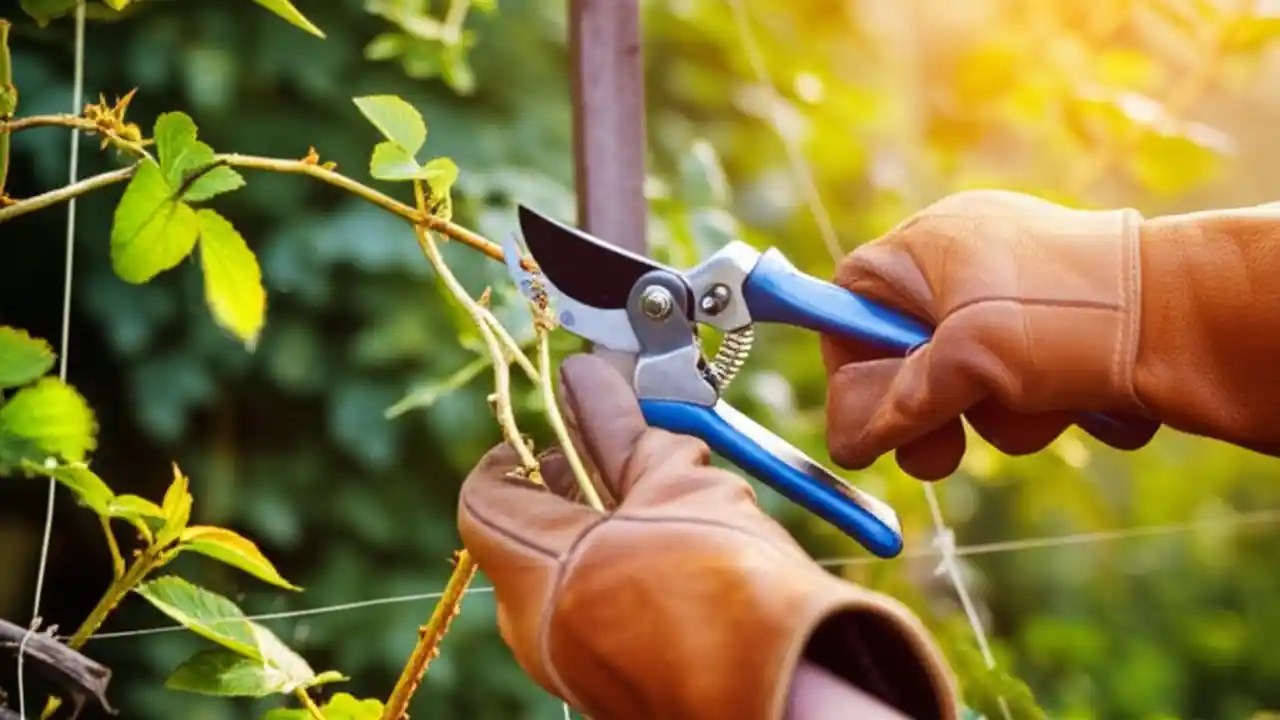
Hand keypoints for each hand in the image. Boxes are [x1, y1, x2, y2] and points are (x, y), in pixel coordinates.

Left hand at [457, 353, 956, 719]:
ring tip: (665, 496)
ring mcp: (573, 667)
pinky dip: (621, 573)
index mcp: (535, 576)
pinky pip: (593, 614)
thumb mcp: (677, 488)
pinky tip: (680, 550)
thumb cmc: (732, 588)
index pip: (484, 497)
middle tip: (622, 451)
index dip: (515, 452)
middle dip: (571, 486)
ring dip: (602, 527)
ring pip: (562, 576)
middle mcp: (537, 631)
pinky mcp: (613, 684)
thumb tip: (587, 379)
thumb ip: (622, 432)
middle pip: (525, 535)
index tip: (557, 427)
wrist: (794, 693)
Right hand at [822, 190, 1159, 479]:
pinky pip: (1021, 385)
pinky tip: (1078, 402)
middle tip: (940, 457)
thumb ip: (895, 409)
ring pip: (968, 382)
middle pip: (907, 354)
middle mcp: (966, 264)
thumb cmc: (1067, 318)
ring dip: (996, 415)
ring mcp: (1016, 297)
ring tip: (1042, 407)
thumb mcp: (963, 365)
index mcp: (928, 244)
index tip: (865, 414)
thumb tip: (847, 444)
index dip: (850, 361)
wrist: (1188, 321)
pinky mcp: (1062, 330)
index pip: (850, 301)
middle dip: (929, 412)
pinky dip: (1041, 406)